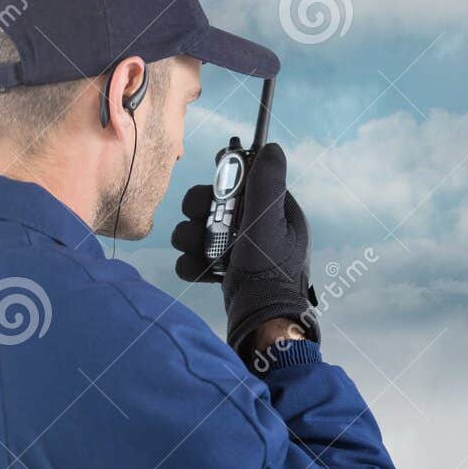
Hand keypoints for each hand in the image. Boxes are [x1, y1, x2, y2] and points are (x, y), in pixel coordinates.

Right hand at [171, 143, 317, 357]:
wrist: (260, 320)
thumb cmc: (269, 269)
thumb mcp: (270, 220)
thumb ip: (268, 183)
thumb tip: (272, 148)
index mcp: (276, 214)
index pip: (246, 182)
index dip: (225, 178)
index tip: (214, 182)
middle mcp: (258, 230)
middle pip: (215, 203)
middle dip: (200, 210)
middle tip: (200, 217)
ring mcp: (240, 253)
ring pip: (201, 230)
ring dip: (191, 237)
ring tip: (197, 249)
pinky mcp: (224, 273)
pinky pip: (197, 257)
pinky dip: (192, 263)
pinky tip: (199, 270)